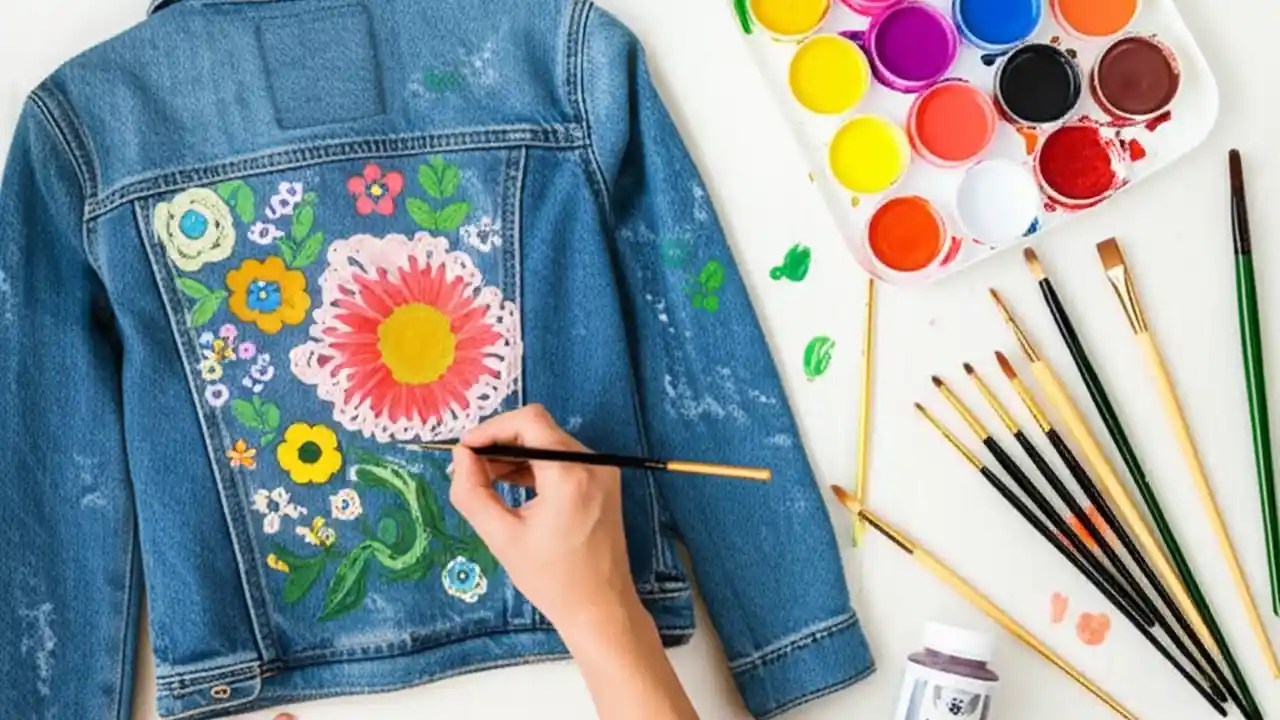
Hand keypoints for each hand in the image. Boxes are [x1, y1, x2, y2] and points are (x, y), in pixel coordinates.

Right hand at [450, 406, 696, 718]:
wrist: (600, 608)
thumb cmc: (551, 579)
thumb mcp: (501, 537)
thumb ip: (473, 492)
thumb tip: (461, 456)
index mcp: (570, 475)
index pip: (528, 421)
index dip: (491, 428)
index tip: (465, 451)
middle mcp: (592, 464)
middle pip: (538, 429)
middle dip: (500, 442)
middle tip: (470, 468)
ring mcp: (603, 472)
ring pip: (550, 442)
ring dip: (516, 453)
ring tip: (486, 480)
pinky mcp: (604, 482)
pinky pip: (563, 459)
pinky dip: (536, 465)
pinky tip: (512, 485)